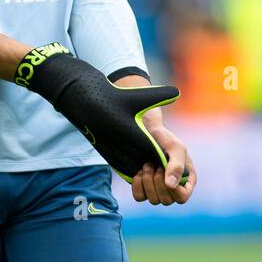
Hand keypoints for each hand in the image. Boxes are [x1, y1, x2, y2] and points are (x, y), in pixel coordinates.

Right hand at [13, 42, 181, 181]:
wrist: (83, 100)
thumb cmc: (112, 96)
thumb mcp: (138, 96)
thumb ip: (159, 96)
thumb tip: (178, 91)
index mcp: (132, 133)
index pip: (153, 152)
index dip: (165, 157)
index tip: (175, 160)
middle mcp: (121, 145)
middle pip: (145, 164)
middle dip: (157, 167)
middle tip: (170, 170)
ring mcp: (112, 151)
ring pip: (133, 168)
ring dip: (144, 170)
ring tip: (157, 170)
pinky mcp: (105, 153)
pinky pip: (121, 168)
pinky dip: (132, 169)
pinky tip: (140, 167)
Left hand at [130, 121, 195, 205]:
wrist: (146, 132)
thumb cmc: (164, 139)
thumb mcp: (175, 148)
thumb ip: (176, 166)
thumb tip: (171, 185)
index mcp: (186, 179)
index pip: (182, 198)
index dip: (173, 191)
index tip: (165, 173)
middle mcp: (173, 187)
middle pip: (166, 201)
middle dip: (158, 182)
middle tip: (156, 165)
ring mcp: (157, 189)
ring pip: (153, 200)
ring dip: (148, 181)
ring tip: (148, 164)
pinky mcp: (143, 187)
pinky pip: (139, 197)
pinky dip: (138, 185)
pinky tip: (139, 172)